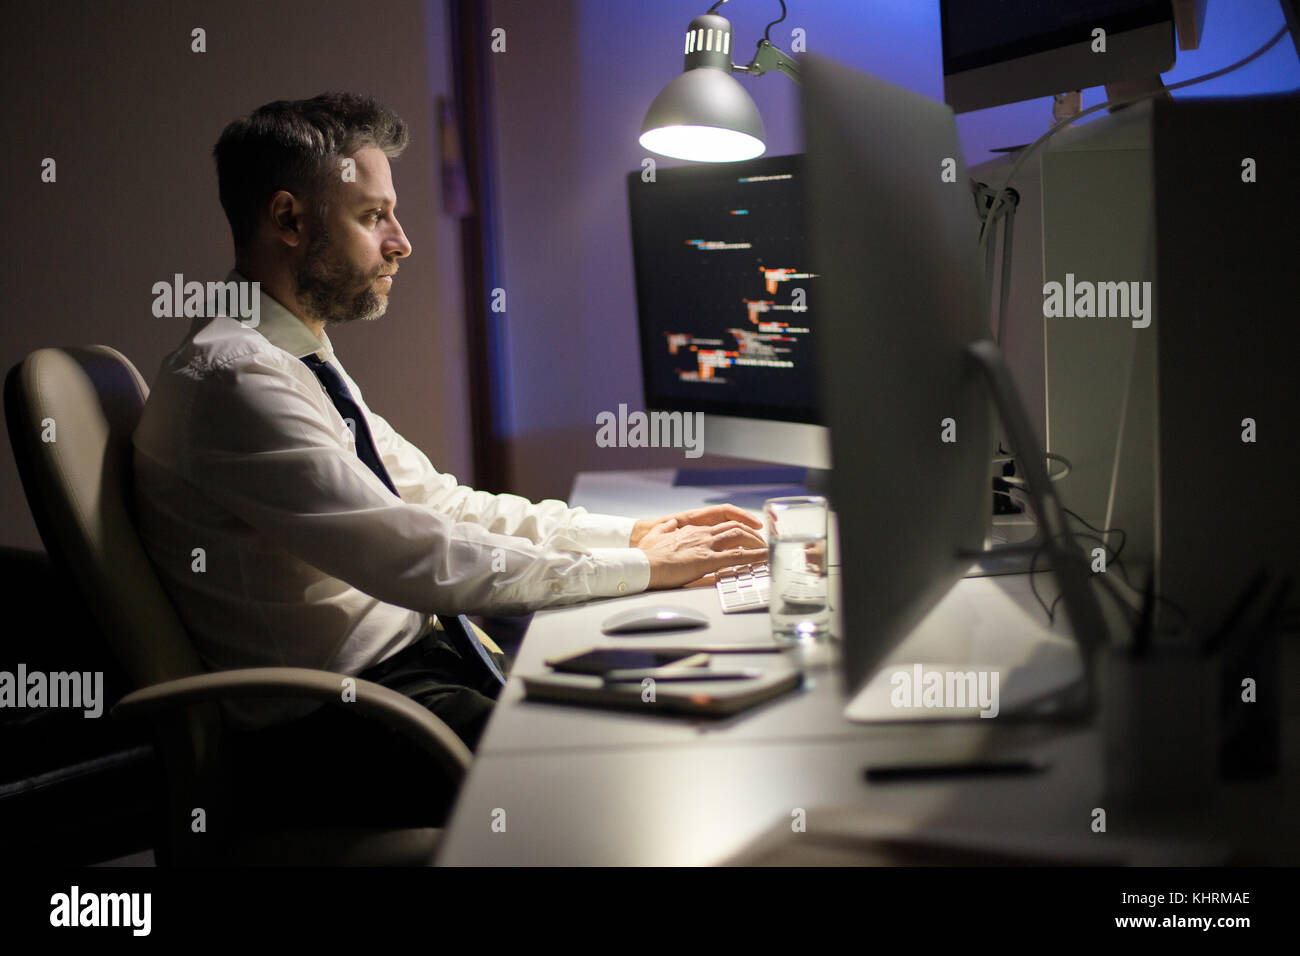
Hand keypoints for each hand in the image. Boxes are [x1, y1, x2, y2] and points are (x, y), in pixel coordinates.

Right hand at [634, 518, 767, 590]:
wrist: (643, 564)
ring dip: (756, 543)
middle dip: (752, 535)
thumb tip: (670, 524)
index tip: (747, 535)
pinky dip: (754, 557)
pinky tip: (764, 559)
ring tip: (767, 550)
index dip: (738, 529)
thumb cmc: (647, 555)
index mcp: (693, 530)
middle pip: (735, 528)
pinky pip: (737, 556)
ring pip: (739, 537)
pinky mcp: (707, 560)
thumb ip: (666, 529)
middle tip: (762, 544)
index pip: (722, 525)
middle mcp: (703, 534)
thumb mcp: (656, 536)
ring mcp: (706, 546)